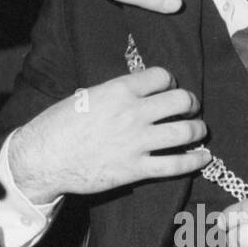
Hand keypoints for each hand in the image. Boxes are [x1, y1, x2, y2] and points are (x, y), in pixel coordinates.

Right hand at [7, 67, 209, 205]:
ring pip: (185, 132)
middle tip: (189, 108)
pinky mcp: (136, 169)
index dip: (169, 81)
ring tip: (198, 130)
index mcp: (119, 91)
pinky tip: (204, 157)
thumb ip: (113, 94)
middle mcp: (133, 113)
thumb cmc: (57, 125)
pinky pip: (176, 165)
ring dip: (197, 129)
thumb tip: (132, 94)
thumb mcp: (85, 97)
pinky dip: (195, 161)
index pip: (161, 76)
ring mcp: (137, 142)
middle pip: (181, 100)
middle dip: (190, 103)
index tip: (168, 88)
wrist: (43, 158)